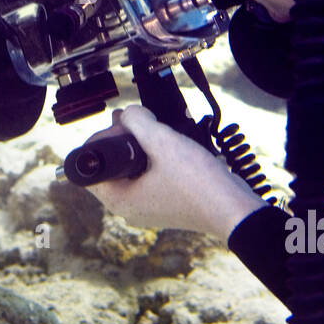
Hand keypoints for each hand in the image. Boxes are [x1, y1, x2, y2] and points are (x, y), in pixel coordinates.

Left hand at [82, 106, 268, 240]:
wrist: (234, 209)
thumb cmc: (198, 183)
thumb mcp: (162, 142)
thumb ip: (137, 121)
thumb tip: (128, 114)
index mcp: (119, 200)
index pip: (89, 168)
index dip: (102, 140)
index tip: (125, 128)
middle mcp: (128, 209)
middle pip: (110, 167)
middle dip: (123, 140)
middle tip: (142, 126)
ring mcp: (147, 208)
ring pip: (130, 171)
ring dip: (141, 148)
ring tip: (159, 134)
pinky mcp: (164, 204)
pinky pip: (148, 177)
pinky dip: (155, 160)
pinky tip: (171, 148)